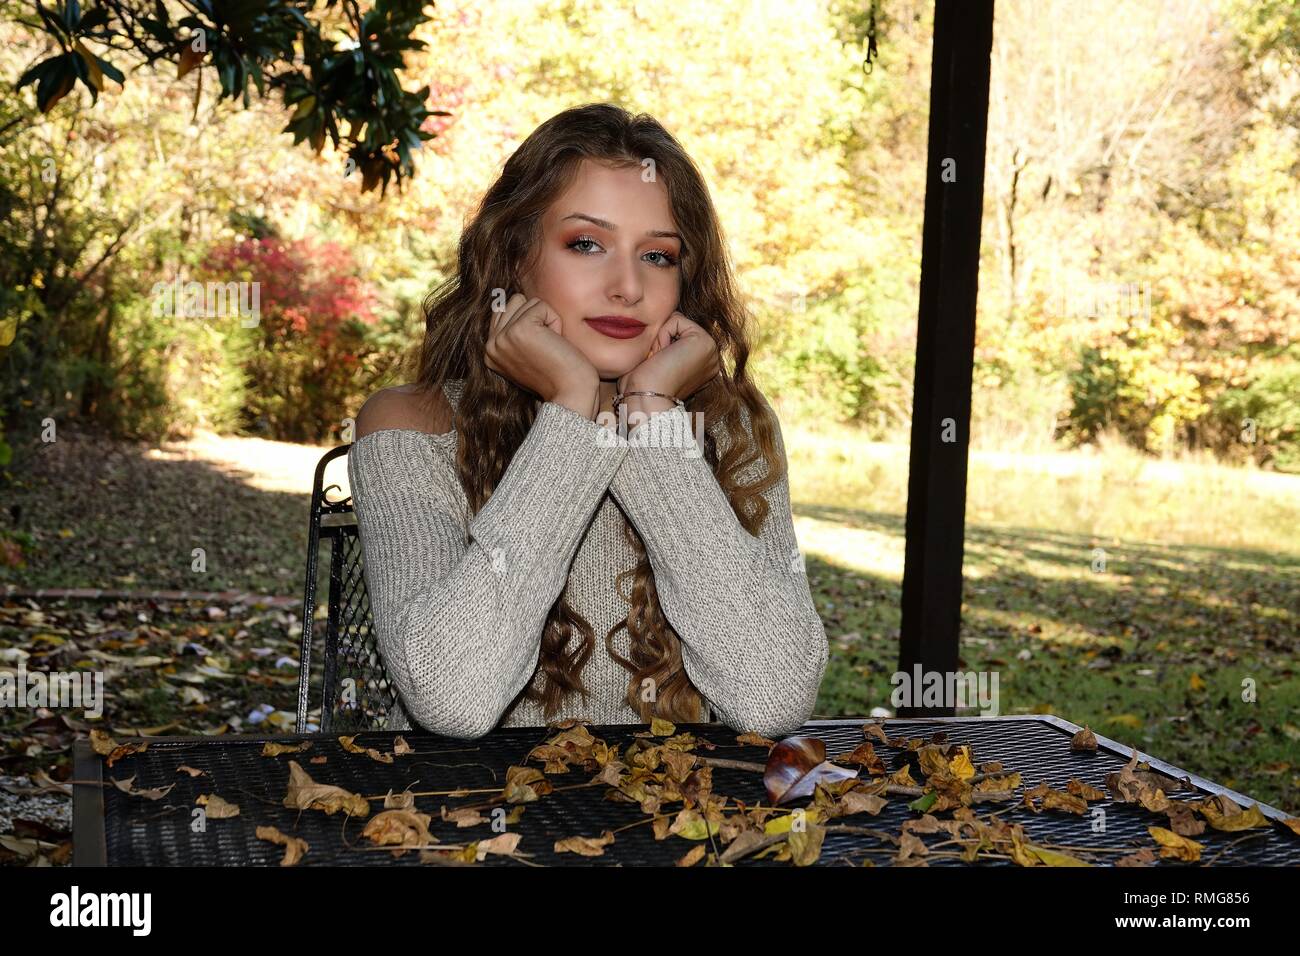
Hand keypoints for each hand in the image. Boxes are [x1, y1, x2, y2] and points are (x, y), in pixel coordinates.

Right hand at [485, 293, 599, 417]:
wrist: (570, 393)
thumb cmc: (557, 375)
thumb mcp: (527, 353)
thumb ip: (515, 332)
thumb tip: (516, 299)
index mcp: (489, 352)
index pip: (503, 310)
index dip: (530, 321)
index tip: (539, 349)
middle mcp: (491, 345)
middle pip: (514, 302)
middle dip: (536, 318)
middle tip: (545, 346)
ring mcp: (503, 337)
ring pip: (528, 302)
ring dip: (546, 320)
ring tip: (550, 346)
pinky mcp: (519, 329)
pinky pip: (542, 306)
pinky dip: (555, 322)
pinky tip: (556, 344)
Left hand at [617, 310, 720, 402]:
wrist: (645, 400)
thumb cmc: (642, 386)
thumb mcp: (655, 360)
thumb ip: (663, 342)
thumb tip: (659, 322)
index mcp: (701, 365)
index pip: (676, 334)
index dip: (658, 343)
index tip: (655, 365)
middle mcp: (710, 358)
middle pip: (677, 326)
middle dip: (660, 339)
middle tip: (656, 363)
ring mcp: (711, 350)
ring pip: (676, 322)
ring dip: (660, 338)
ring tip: (659, 361)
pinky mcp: (704, 342)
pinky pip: (676, 320)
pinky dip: (662, 335)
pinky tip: (662, 356)